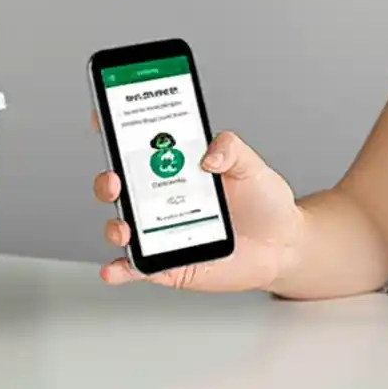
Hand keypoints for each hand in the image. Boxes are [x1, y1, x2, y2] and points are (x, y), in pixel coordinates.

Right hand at [93, 115, 303, 292]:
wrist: (283, 246)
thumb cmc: (265, 204)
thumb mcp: (252, 166)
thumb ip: (232, 149)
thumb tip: (207, 155)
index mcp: (180, 167)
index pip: (140, 148)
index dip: (118, 133)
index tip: (104, 119)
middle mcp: (165, 198)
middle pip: (122, 187)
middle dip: (109, 182)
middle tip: (116, 180)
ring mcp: (163, 230)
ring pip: (124, 227)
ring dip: (115, 226)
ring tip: (125, 228)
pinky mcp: (170, 263)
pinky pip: (137, 267)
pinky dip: (121, 269)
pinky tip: (115, 268)